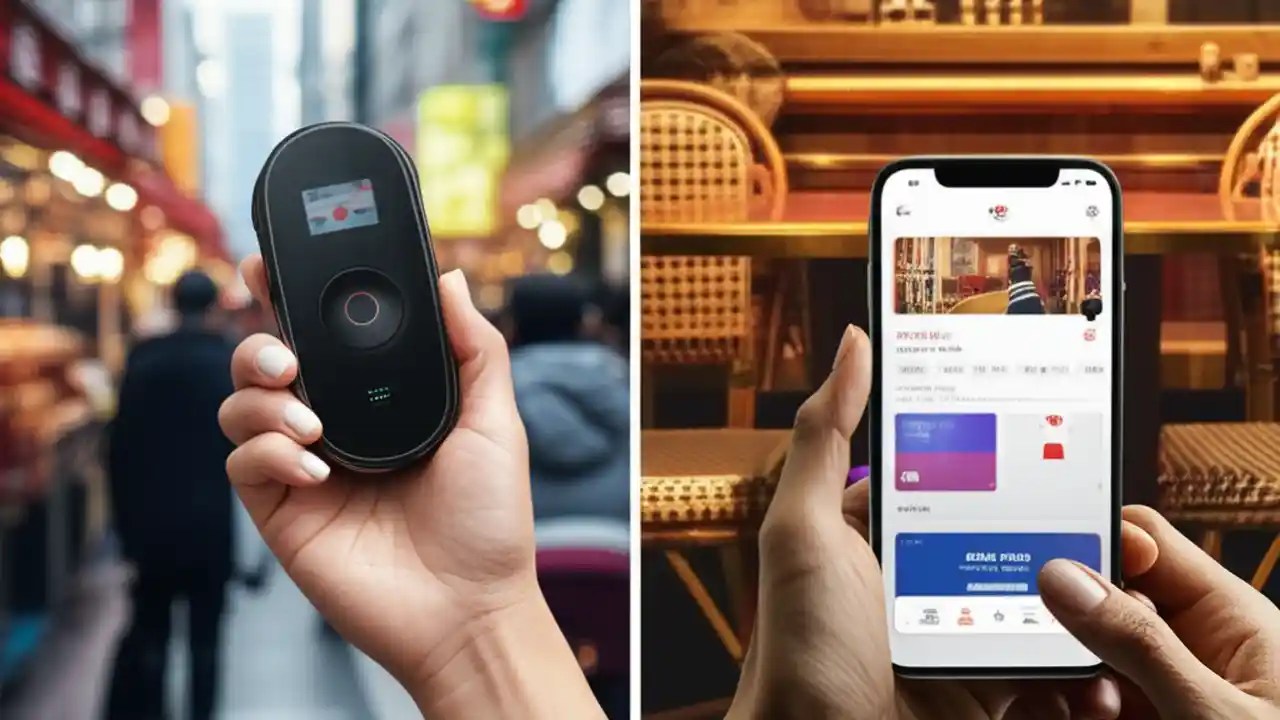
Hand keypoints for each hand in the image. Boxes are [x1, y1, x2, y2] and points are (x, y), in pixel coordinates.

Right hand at [218, 255, 600, 718]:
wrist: (469, 608)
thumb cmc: (489, 520)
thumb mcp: (497, 422)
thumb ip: (475, 347)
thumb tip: (450, 278)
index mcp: (380, 400)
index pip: (325, 338)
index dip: (290, 299)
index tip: (270, 263)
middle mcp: (335, 426)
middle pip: (268, 363)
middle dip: (260, 344)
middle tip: (285, 357)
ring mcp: (304, 468)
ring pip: (241, 407)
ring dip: (263, 401)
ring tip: (311, 423)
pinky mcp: (282, 511)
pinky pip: (243, 464)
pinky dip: (268, 454)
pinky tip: (315, 469)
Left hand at [727, 325, 1159, 719]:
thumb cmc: (796, 649)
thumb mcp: (801, 530)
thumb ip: (824, 436)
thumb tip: (856, 342)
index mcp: (878, 533)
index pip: (948, 470)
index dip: (993, 443)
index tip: (1045, 415)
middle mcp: (921, 576)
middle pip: (1004, 528)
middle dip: (1053, 514)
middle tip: (1101, 496)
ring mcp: (960, 631)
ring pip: (1038, 592)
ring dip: (1078, 582)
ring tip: (1116, 561)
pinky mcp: (991, 682)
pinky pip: (1051, 658)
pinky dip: (1081, 652)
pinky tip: (1104, 636)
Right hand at [1039, 509, 1279, 718]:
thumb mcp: (1217, 712)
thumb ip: (1142, 646)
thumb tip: (1064, 577)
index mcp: (1229, 616)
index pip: (1145, 540)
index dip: (1091, 541)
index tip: (1042, 569)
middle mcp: (1192, 646)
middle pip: (1100, 599)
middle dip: (1068, 624)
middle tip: (1062, 664)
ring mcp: (1163, 686)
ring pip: (1083, 654)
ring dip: (1065, 676)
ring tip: (1078, 708)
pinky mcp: (1140, 716)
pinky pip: (1084, 696)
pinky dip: (1066, 704)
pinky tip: (1075, 717)